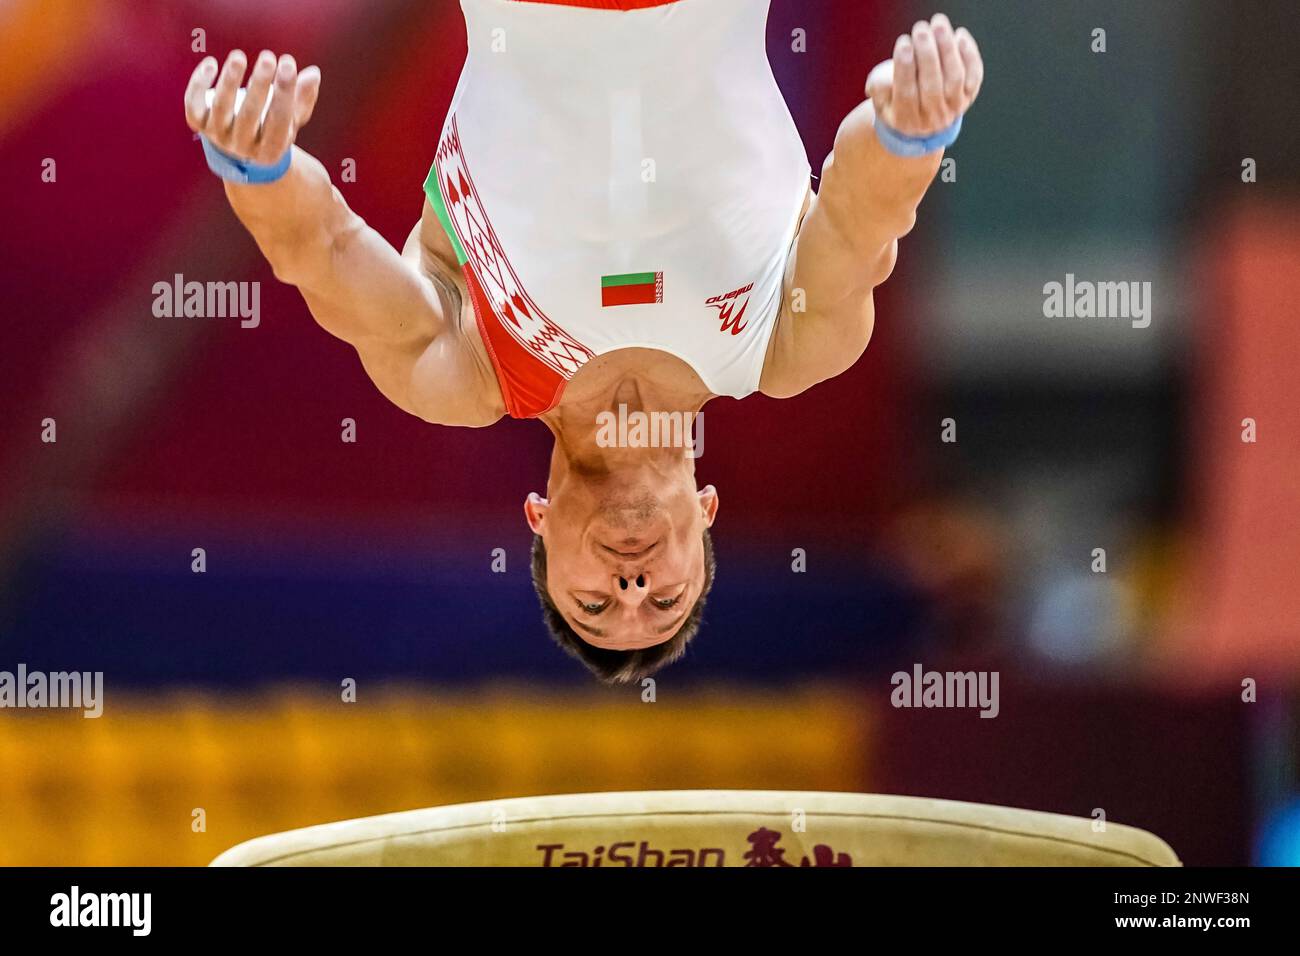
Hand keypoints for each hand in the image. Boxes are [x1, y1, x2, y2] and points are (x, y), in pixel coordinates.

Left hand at [184, 50, 320, 163]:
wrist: (239, 151)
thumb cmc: (271, 128)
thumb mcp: (291, 118)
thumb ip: (302, 98)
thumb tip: (313, 73)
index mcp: (270, 150)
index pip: (279, 121)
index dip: (285, 92)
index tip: (289, 63)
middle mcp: (243, 147)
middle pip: (250, 115)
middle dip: (260, 84)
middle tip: (269, 57)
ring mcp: (218, 136)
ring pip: (221, 107)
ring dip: (230, 80)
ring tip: (240, 56)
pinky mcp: (200, 124)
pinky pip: (193, 105)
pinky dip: (198, 84)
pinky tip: (211, 63)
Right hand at [866, 14, 981, 136]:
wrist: (921, 117)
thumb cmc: (896, 99)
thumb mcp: (880, 97)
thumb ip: (879, 87)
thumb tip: (888, 78)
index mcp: (905, 119)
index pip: (906, 94)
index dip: (904, 67)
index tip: (903, 43)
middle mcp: (932, 118)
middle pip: (932, 85)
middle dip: (927, 54)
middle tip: (920, 30)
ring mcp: (953, 108)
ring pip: (954, 78)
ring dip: (947, 49)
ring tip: (938, 26)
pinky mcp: (969, 95)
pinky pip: (973, 75)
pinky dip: (969, 54)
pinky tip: (959, 36)